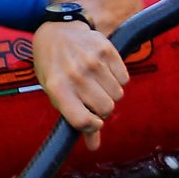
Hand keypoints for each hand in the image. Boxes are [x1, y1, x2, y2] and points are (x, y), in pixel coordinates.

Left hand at [30, 19, 128, 150]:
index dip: (92, 126)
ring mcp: (91, 60)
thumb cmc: (54, 67)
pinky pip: (124, 78)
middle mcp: (75, 74)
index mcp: (58, 89)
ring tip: (95, 81)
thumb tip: (94, 146)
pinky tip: (103, 70)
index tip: (92, 121)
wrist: (56, 31)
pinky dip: (117, 78)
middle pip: (106, 109)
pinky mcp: (106, 49)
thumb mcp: (56, 93)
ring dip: (110, 92)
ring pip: (117, 95)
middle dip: (102, 108)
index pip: (84, 121)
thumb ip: (76, 119)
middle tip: (92, 96)